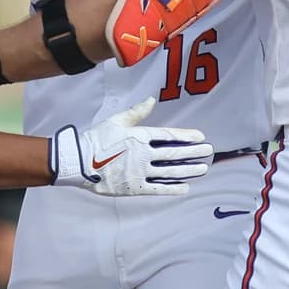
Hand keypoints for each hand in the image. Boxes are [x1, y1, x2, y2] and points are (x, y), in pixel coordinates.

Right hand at [50, 97, 211, 197]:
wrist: (79, 162)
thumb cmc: (97, 139)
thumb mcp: (117, 121)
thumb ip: (137, 112)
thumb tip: (152, 100)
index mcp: (140, 136)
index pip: (168, 135)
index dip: (186, 136)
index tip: (200, 137)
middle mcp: (143, 154)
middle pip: (174, 154)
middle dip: (193, 153)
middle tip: (209, 152)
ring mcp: (140, 172)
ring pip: (170, 171)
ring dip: (188, 170)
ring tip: (203, 169)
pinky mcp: (135, 187)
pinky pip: (158, 188)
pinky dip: (172, 188)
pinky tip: (185, 187)